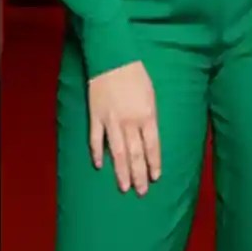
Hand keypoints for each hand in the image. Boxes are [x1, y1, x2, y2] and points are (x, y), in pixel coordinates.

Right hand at [87, 61, 160, 195]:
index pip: (153, 146)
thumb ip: (151, 118)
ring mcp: (111, 121)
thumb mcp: (151, 95)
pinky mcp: (96, 117)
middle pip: (136, 154)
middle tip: (141, 192)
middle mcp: (130, 122)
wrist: (113, 58)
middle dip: (139, 175)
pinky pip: (96, 140)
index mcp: (147, 116)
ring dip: (121, 172)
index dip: (154, 163)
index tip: (156, 178)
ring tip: (124, 187)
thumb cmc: (136, 75)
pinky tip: (99, 165)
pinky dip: (97, 153)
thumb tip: (150, 138)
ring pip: (117, 153)